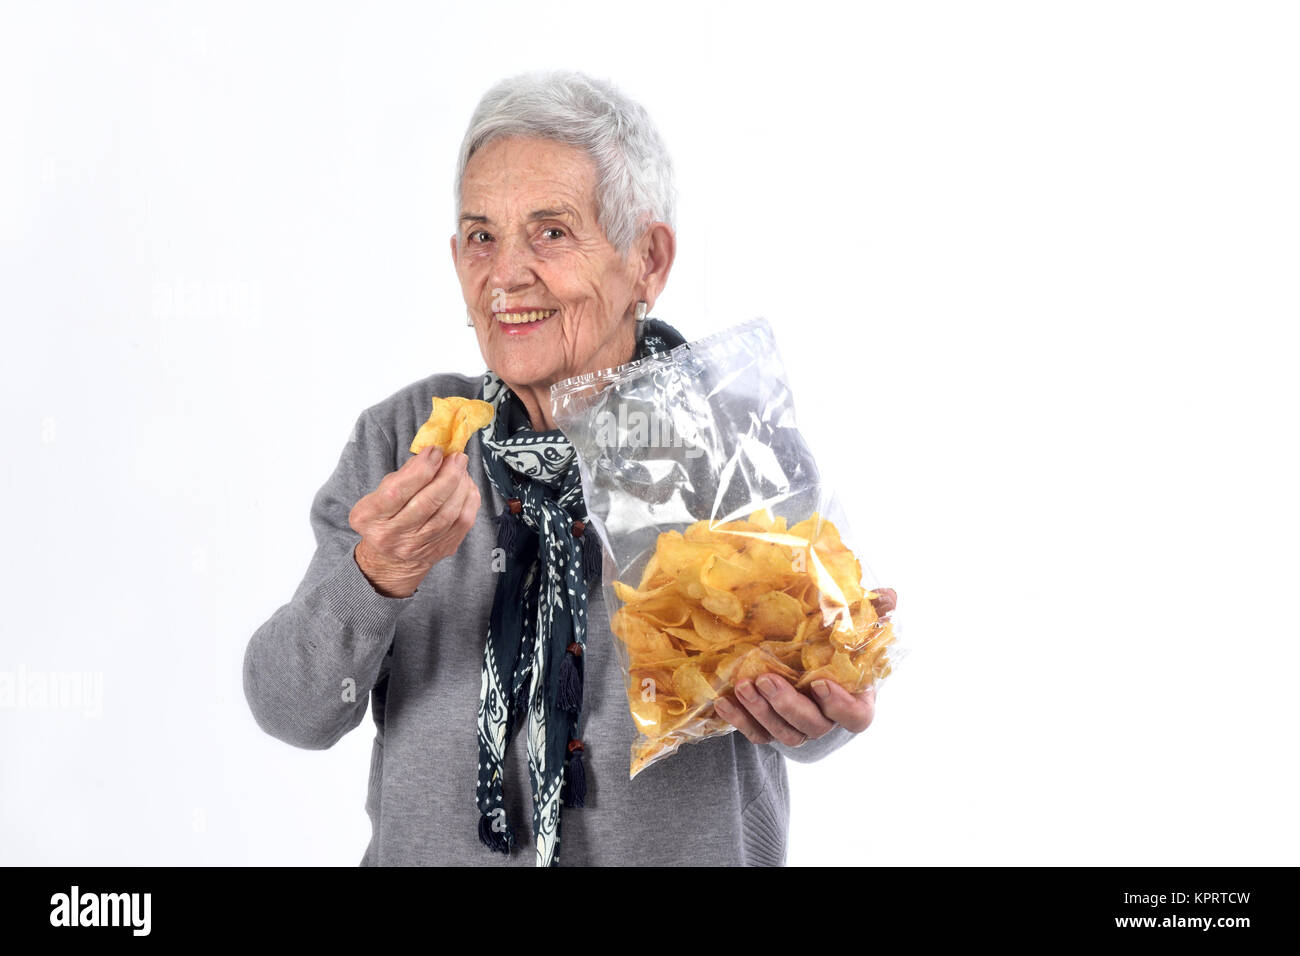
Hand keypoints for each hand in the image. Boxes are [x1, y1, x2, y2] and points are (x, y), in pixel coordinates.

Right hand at [349, 446, 481, 597]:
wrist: (391, 558)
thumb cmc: (386, 517)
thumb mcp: (381, 493)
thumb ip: (405, 474)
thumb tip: (433, 454)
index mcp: (369, 517)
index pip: (398, 491)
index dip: (421, 469)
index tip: (435, 451)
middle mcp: (391, 535)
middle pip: (427, 503)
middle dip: (447, 475)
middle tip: (457, 457)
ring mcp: (418, 547)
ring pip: (448, 514)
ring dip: (460, 486)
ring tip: (461, 469)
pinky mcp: (440, 550)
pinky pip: (463, 523)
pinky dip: (469, 500)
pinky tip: (467, 486)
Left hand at [713, 586, 893, 745]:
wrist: (810, 679)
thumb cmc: (836, 653)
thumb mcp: (852, 633)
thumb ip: (870, 616)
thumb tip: (890, 593)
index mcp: (854, 700)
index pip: (856, 717)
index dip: (839, 705)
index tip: (819, 681)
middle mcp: (828, 721)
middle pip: (812, 726)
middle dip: (787, 704)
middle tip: (765, 679)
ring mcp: (799, 730)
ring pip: (783, 734)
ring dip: (760, 711)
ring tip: (742, 685)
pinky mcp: (772, 732)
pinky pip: (757, 735)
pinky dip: (738, 721)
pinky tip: (722, 703)